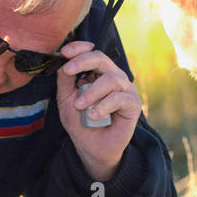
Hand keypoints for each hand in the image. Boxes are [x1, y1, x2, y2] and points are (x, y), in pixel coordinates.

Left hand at [56, 40, 141, 181]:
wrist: (92, 148)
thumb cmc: (81, 123)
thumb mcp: (66, 100)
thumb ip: (65, 81)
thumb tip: (62, 62)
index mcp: (98, 74)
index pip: (92, 53)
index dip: (79, 48)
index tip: (64, 52)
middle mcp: (114, 77)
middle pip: (101, 59)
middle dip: (83, 61)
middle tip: (68, 70)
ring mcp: (125, 90)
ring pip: (110, 79)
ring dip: (91, 92)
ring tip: (79, 107)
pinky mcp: (133, 104)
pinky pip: (119, 98)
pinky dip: (103, 106)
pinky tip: (93, 116)